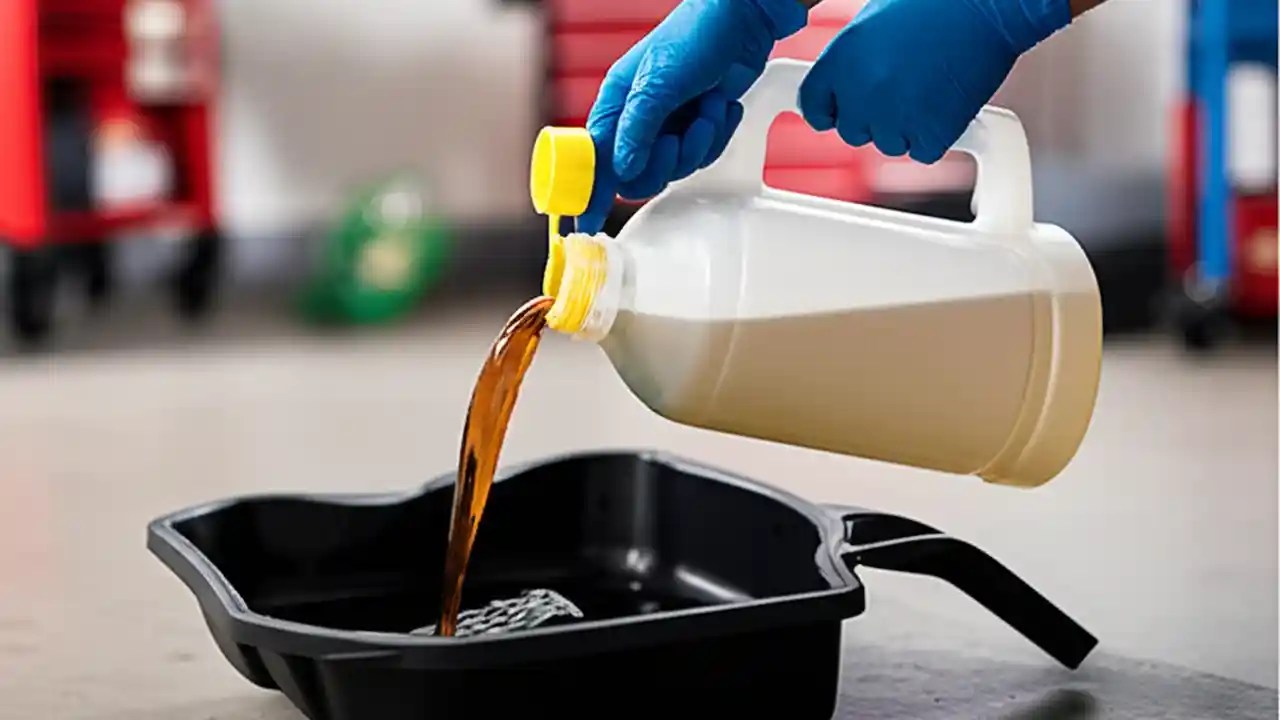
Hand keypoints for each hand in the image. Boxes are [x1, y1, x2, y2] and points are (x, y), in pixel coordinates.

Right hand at [577, 0, 806, 233]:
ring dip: (698, 144)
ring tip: (706, 110)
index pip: (594, 160)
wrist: (743, 21)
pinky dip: (717, 135)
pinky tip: (720, 107)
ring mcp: (668, 125)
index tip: (586, 224)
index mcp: (616, 104)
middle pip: (636, 175)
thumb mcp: (659, 84)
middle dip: (664, 163)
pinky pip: (702, 156)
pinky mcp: (696, 128)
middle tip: (678, 140)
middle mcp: (638, 118)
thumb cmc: (695, 37)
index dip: (590, 192)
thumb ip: (637, 130)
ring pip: (674, 169)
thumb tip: (622, 171)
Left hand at [798, 0, 1069, 163]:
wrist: (987, 4)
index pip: (813, 106)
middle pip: (852, 132)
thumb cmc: (937, 3)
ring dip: (906, 126)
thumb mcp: (873, 20)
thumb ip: (853, 58)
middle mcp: (861, 93)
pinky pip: (924, 151)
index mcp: (840, 60)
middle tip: (902, 91)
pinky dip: (936, 135)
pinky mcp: (931, 133)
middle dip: (873, 118)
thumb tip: (846, 82)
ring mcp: (895, 118)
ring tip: (929, 88)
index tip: (842, 110)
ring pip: (889, 144)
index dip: (829, 110)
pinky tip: (946, 102)